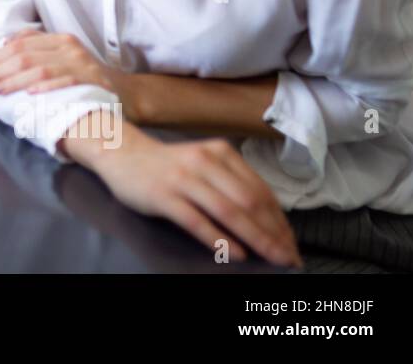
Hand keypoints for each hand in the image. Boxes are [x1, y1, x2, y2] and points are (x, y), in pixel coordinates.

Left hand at [0, 30, 138, 111]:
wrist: (126, 93)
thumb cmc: (86, 77)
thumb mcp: (62, 56)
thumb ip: (37, 47)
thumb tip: (5, 44)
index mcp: (59, 39)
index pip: (20, 44)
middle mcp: (69, 47)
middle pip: (25, 55)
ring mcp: (80, 63)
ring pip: (39, 68)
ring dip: (13, 80)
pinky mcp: (90, 80)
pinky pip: (63, 81)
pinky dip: (44, 87)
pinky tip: (28, 94)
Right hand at [75, 126, 301, 266]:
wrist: (121, 153)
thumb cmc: (167, 165)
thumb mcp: (203, 162)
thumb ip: (230, 182)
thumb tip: (267, 220)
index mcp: (220, 153)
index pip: (260, 191)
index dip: (280, 220)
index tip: (291, 243)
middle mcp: (204, 162)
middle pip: (249, 202)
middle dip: (273, 234)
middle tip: (288, 258)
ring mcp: (183, 179)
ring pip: (228, 212)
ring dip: (255, 239)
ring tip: (271, 259)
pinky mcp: (163, 196)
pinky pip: (196, 220)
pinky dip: (219, 239)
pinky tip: (235, 254)